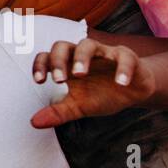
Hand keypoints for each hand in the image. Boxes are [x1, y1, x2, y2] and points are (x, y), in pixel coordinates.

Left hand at [29, 37, 154, 127]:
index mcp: (67, 65)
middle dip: (58, 61)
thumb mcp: (79, 106)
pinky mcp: (126, 56)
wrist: (133, 91)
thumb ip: (58, 112)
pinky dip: (122, 68)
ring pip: (88, 44)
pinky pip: (123, 57)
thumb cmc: (102, 94)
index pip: (46, 56)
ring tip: (80, 73)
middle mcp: (82, 55)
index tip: (39, 81)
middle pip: (62, 46)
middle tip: (59, 80)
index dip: (40, 65)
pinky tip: (121, 82)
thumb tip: (34, 122)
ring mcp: (103, 53)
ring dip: (82, 57)